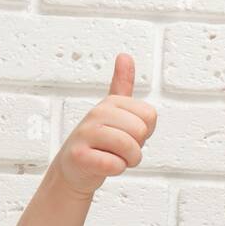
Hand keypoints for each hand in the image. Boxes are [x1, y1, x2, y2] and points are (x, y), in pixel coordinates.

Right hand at [53, 52, 157, 197]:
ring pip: (129, 148)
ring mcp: (85, 134)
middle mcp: (96, 113)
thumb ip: (122, 86)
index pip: (150, 115)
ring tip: (113, 157)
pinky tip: (103, 165)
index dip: (144, 131)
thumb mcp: (113, 111)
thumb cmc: (99, 141)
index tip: (127, 134)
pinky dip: (115, 170)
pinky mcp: (79, 156)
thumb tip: (125, 55)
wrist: (74, 169)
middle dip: (136, 148)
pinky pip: (114, 165)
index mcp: (110, 102)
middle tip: (119, 149)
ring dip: (127, 160)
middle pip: (140, 131)